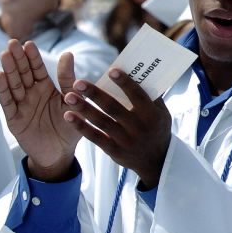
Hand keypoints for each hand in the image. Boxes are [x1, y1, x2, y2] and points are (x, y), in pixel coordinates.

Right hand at [0, 40, 78, 180]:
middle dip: (18, 58)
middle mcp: (31, 94)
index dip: (32, 57)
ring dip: (9, 69)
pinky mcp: (14, 118)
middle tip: (13, 42)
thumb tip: (68, 53)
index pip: (37, 68)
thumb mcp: (71, 99)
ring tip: (5, 54)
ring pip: (13, 84)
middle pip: (22, 73)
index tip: (29, 43)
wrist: (61, 151)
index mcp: (45, 87)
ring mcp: (21, 105)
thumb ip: (68, 79)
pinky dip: (3, 89)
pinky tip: (0, 76)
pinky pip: (8, 102)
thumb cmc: (69, 125)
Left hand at [63, 68, 171, 188]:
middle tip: (78, 82)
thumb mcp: (163, 113)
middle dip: (95, 94)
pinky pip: (95, 137)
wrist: (156, 161)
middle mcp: (138, 127)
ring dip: (84, 108)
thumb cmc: (157, 129)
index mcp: (151, 114)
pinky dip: (81, 127)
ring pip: (101, 122)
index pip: (137, 96)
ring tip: (69, 96)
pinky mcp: (114, 150)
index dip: (125, 83)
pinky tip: (68, 116)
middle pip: (113, 108)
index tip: (111, 71)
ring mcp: (125, 140)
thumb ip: (152, 96)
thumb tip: (141, 74)